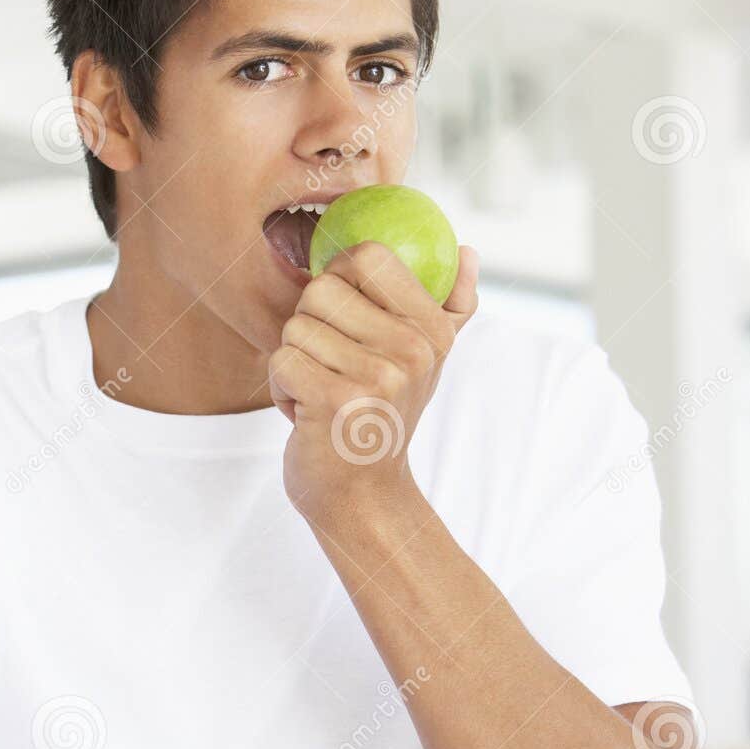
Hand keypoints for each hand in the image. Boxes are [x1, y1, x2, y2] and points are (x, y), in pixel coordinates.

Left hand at [268, 242, 478, 524]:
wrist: (364, 496)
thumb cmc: (385, 418)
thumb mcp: (427, 363)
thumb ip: (447, 306)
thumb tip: (468, 253)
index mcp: (433, 330)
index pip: (368, 257)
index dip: (338, 280)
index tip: (343, 318)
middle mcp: (413, 350)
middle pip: (320, 291)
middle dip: (309, 329)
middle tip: (331, 368)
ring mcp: (377, 378)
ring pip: (295, 328)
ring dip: (294, 364)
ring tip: (322, 394)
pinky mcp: (336, 402)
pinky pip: (281, 362)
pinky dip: (282, 390)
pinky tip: (307, 414)